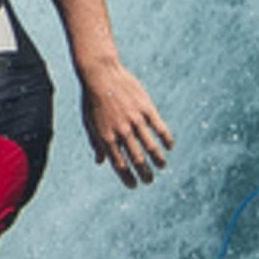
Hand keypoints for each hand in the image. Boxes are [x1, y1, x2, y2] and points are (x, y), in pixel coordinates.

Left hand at [79, 56, 171, 187]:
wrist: (100, 73)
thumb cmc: (92, 99)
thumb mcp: (89, 123)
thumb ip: (96, 143)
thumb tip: (100, 162)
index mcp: (106, 137)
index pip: (119, 164)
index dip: (127, 178)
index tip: (134, 185)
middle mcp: (121, 131)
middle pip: (137, 159)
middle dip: (144, 173)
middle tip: (149, 180)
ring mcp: (134, 119)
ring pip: (150, 146)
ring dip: (158, 160)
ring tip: (162, 166)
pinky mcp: (146, 108)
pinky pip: (159, 128)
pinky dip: (166, 139)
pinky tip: (169, 146)